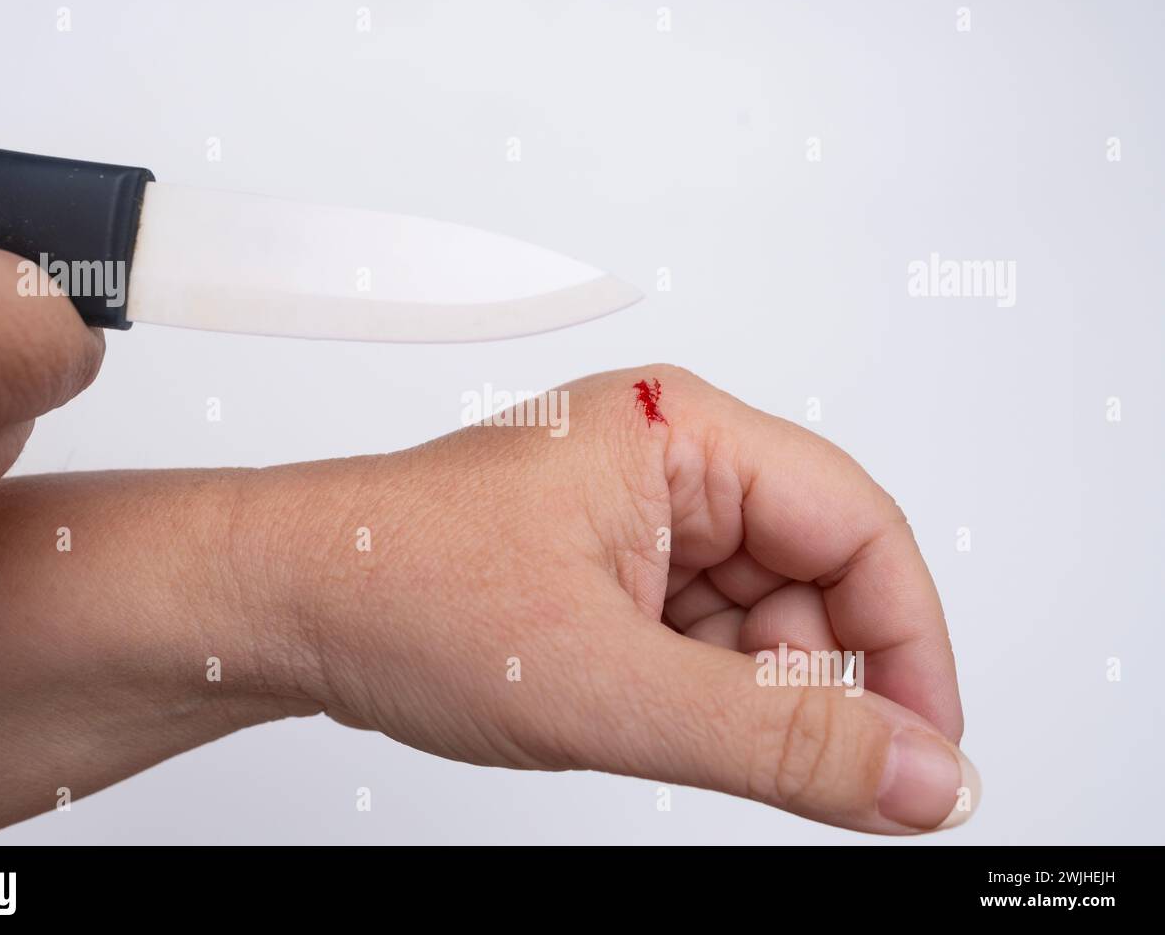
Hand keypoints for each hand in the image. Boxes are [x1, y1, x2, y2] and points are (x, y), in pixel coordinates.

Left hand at [248, 365, 977, 833]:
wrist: (279, 603)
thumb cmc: (398, 588)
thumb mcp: (610, 683)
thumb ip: (778, 739)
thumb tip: (919, 774)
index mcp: (682, 432)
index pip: (859, 527)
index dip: (909, 643)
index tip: (927, 749)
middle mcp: (668, 461)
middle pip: (817, 576)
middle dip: (818, 681)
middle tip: (806, 774)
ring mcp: (636, 515)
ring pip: (760, 618)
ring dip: (746, 695)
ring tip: (662, 728)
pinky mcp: (607, 565)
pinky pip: (701, 635)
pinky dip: (698, 695)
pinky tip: (641, 717)